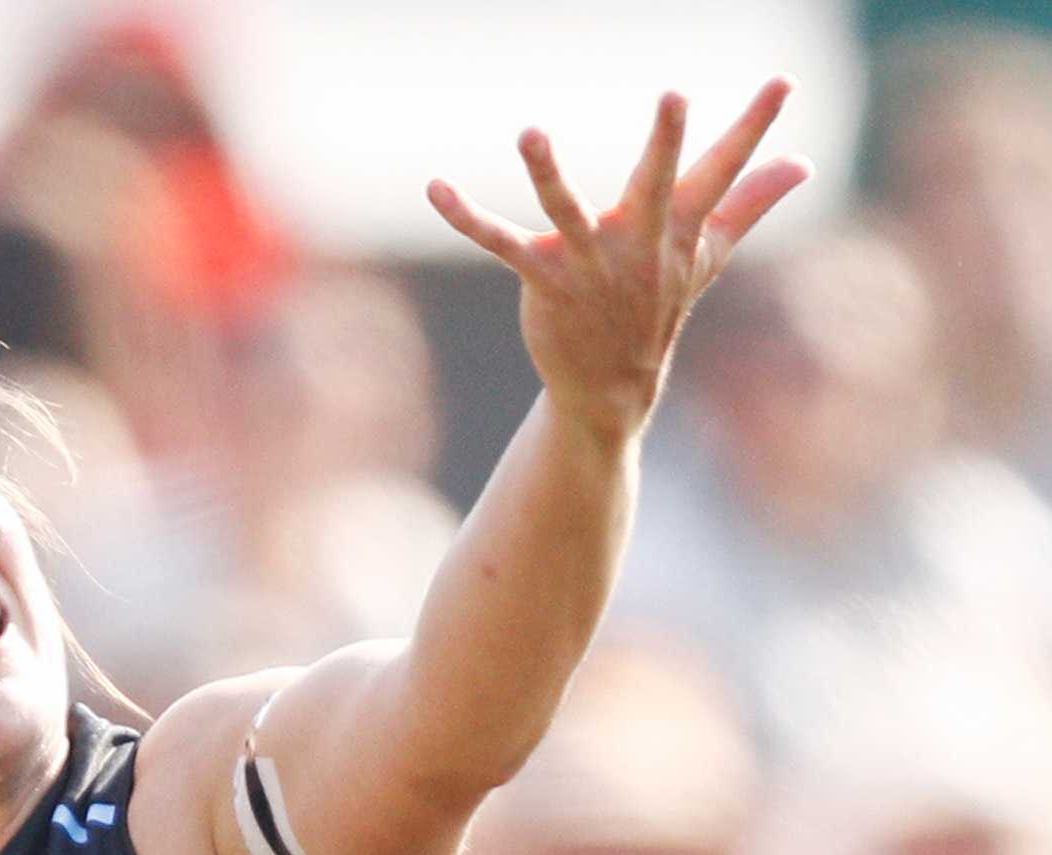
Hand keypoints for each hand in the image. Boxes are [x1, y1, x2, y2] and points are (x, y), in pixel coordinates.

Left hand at [430, 80, 808, 441]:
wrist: (613, 386)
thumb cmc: (658, 305)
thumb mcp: (707, 253)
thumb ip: (750, 202)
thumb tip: (802, 164)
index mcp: (679, 227)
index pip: (725, 169)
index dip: (754, 127)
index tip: (783, 82)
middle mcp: (638, 242)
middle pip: (657, 182)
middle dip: (666, 142)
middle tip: (674, 94)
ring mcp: (589, 262)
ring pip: (566, 209)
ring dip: (548, 172)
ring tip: (531, 131)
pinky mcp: (543, 278)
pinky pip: (500, 241)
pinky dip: (466, 216)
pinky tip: (437, 187)